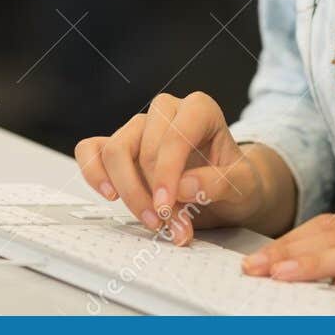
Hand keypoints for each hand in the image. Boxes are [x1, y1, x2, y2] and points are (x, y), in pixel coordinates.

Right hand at [74, 91, 269, 244]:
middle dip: (150, 191)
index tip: (166, 207)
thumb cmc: (235, 180)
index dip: (167, 173)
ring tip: (149, 221)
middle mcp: (167, 112)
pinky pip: (91, 149)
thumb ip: (218, 183)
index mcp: (200, 110)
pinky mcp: (119, 145)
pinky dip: (93, 172)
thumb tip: (184, 186)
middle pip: (141, 146)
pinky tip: (110, 194)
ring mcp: (140, 127)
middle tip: (167, 224)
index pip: (174, 135)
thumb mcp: (243, 185)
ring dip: (127, 191)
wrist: (228, 190)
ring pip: (114, 150)